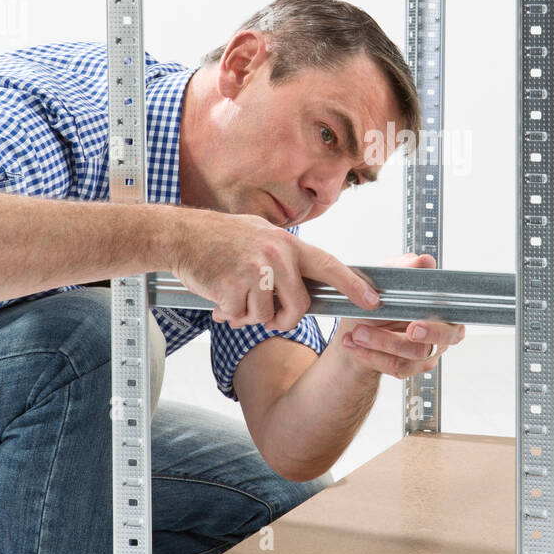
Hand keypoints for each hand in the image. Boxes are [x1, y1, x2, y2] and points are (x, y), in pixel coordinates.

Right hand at [169, 207, 379, 331]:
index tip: (372, 300)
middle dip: (285, 319)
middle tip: (268, 317)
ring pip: (267, 316)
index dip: (353, 284)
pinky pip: (242, 316)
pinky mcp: (233, 287)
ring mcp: (255, 271)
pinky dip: (230, 314)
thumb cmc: (220, 237)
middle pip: (299, 305)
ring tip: (235, 297)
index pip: (329, 265)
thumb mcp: (260, 234)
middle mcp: (276, 255)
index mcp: (287, 243)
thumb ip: (284, 257)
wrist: (181, 235)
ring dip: (250, 316)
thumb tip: (304, 285)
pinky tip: (220, 298)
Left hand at [333, 252, 464, 377]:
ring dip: (378, 345)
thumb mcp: (388, 275)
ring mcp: (427, 352)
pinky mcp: (410, 367)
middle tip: (371, 334)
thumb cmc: (381, 296)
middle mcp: (441, 333)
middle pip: (428, 347)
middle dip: (400, 341)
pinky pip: (394, 367)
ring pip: (408, 358)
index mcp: (444, 308)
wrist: (361, 323)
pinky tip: (354, 345)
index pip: (451, 322)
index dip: (434, 329)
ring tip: (356, 333)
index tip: (412, 327)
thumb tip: (424, 261)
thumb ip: (406, 267)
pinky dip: (370, 356)